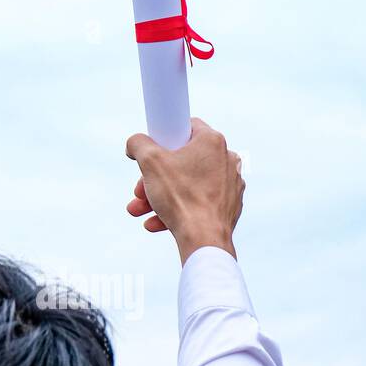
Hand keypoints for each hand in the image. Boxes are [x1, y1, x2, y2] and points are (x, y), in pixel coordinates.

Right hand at [124, 118, 243, 263]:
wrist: (204, 239)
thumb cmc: (181, 198)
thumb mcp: (150, 162)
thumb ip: (138, 143)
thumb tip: (135, 144)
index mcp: (212, 141)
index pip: (184, 126)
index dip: (164, 138)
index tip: (152, 152)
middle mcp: (226, 159)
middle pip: (182, 160)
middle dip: (155, 177)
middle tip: (140, 189)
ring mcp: (230, 184)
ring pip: (187, 184)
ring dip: (160, 195)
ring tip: (141, 209)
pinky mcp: (228, 205)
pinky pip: (197, 201)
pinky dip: (177, 208)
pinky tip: (157, 221)